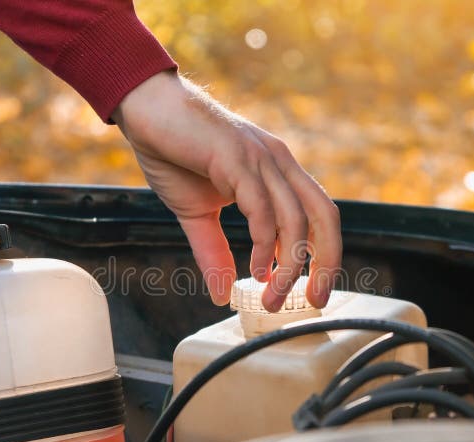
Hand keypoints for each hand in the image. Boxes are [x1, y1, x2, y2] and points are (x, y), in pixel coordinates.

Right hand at [112, 71, 340, 311]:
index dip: (325, 256)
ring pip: (296, 219)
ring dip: (290, 266)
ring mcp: (260, 158)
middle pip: (325, 217)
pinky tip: (255, 269)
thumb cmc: (173, 153)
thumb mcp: (197, 214)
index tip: (312, 293)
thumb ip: (214, 251)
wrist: (146, 109)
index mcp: (277, 172)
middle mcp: (278, 163)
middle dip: (327, 263)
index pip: (320, 216)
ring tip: (272, 296)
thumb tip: (222, 294)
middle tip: (314, 301)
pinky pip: (262, 208)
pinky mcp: (236, 158)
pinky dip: (264, 244)